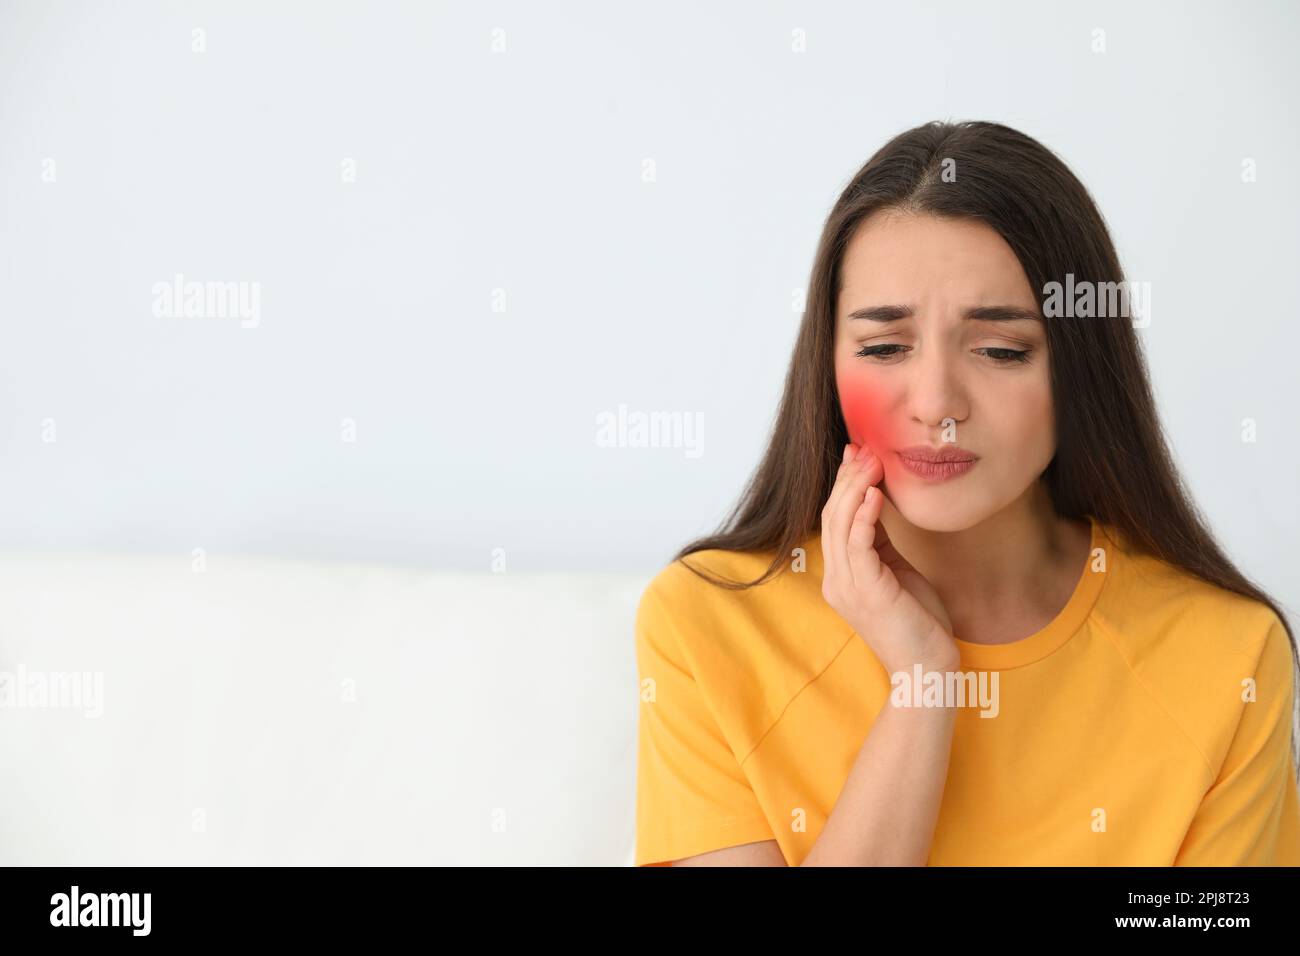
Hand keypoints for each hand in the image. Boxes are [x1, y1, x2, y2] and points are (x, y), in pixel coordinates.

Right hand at [820, 442, 959, 673]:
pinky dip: (864, 515)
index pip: (833, 521)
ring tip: (872, 462)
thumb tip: (876, 501)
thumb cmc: (918, 623)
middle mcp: (836, 581)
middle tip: (864, 449)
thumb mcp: (896, 572)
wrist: (927, 668)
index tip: (856, 454)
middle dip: (847, 479)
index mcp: (841, 577)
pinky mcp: (866, 591)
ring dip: (855, 489)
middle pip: (831, 518)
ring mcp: (847, 587)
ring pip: (840, 526)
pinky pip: (858, 544)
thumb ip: (881, 542)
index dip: (843, 486)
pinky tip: (875, 494)